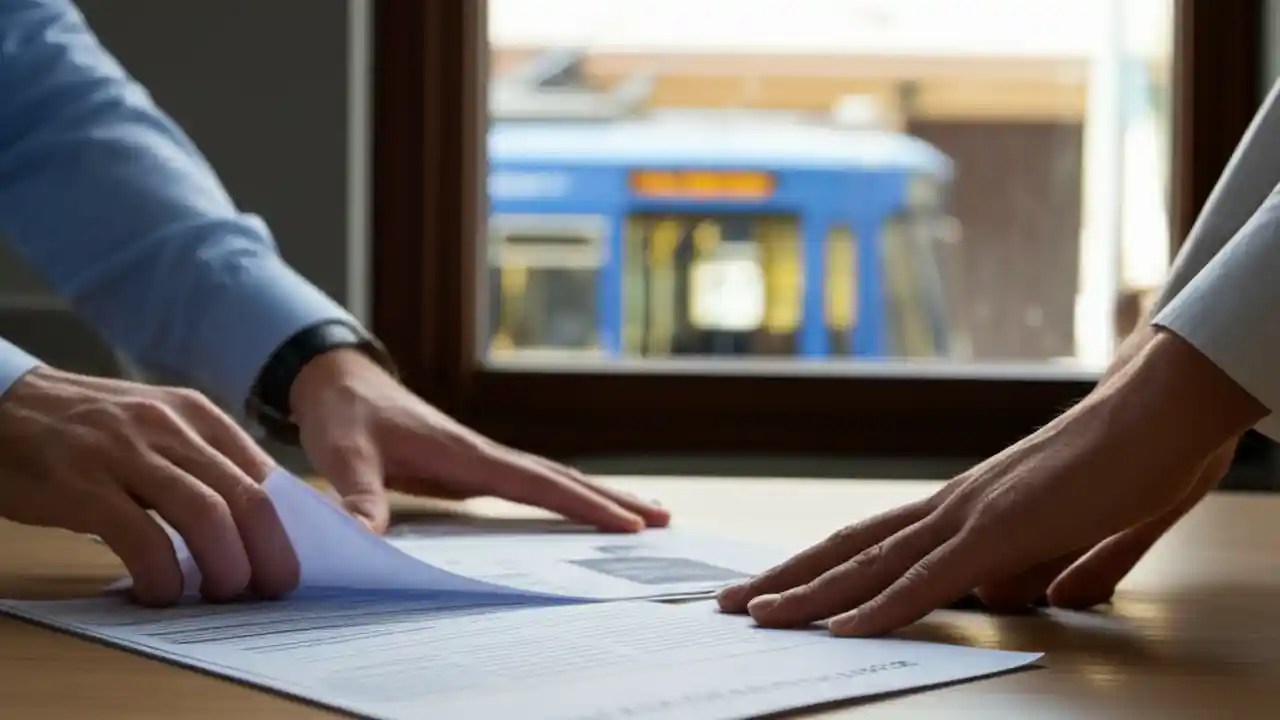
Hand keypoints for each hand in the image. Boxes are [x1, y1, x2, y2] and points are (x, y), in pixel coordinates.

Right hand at [0, 368, 295, 605]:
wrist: (1, 405)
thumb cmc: (88, 429)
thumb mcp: (157, 425)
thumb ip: (203, 462)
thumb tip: (256, 522)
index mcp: (199, 415)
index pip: (267, 474)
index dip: (288, 527)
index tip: (292, 563)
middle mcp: (171, 428)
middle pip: (248, 498)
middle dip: (270, 554)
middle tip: (271, 590)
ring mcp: (127, 454)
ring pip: (207, 515)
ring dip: (226, 566)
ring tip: (223, 594)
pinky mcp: (83, 485)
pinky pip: (142, 538)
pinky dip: (161, 574)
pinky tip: (160, 592)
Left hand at [288, 349, 669, 533]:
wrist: (340, 383)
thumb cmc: (345, 415)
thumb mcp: (342, 455)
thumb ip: (358, 496)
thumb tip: (368, 539)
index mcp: (464, 453)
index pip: (536, 481)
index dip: (583, 503)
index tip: (628, 522)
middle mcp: (483, 455)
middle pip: (561, 478)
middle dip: (612, 499)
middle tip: (665, 520)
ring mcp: (481, 461)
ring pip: (552, 480)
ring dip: (596, 498)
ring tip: (646, 517)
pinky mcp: (471, 470)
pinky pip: (530, 488)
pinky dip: (564, 499)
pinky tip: (579, 514)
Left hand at [717, 330, 1263, 636]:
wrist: (1159, 413)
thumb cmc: (1125, 465)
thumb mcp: (1083, 534)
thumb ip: (1058, 566)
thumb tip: (1043, 594)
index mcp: (963, 509)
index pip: (872, 543)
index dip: (820, 569)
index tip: (778, 590)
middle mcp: (950, 507)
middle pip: (849, 549)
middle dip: (788, 580)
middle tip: (732, 605)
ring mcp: (970, 515)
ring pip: (871, 563)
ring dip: (810, 594)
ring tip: (758, 617)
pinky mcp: (1001, 529)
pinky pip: (930, 578)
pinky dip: (882, 607)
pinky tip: (842, 629)